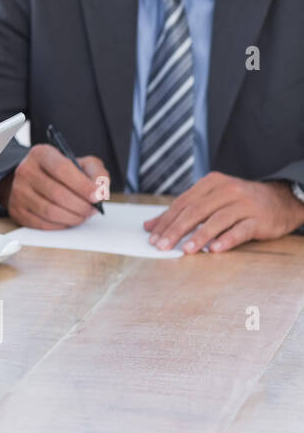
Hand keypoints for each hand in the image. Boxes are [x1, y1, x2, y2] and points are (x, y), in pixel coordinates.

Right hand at [0, 143, 109, 228]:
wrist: (33, 180)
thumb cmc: (61, 173)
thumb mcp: (80, 163)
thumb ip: (97, 172)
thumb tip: (101, 190)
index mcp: (41, 154)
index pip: (62, 169)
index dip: (82, 185)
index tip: (97, 196)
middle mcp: (25, 171)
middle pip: (57, 193)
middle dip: (81, 205)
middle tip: (93, 209)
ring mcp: (19, 191)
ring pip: (50, 211)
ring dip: (73, 217)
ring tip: (83, 215)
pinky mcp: (17, 210)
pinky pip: (42, 224)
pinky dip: (61, 225)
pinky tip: (69, 219)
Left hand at [143, 173, 303, 253]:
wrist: (281, 200)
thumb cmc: (239, 202)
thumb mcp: (212, 199)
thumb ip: (183, 211)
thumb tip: (150, 226)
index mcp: (211, 183)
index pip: (183, 202)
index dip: (166, 220)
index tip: (152, 236)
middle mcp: (227, 190)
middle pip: (196, 211)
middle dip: (176, 229)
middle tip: (162, 245)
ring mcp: (245, 204)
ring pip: (217, 220)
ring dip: (199, 236)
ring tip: (186, 249)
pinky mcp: (259, 219)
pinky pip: (240, 230)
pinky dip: (226, 240)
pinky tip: (214, 249)